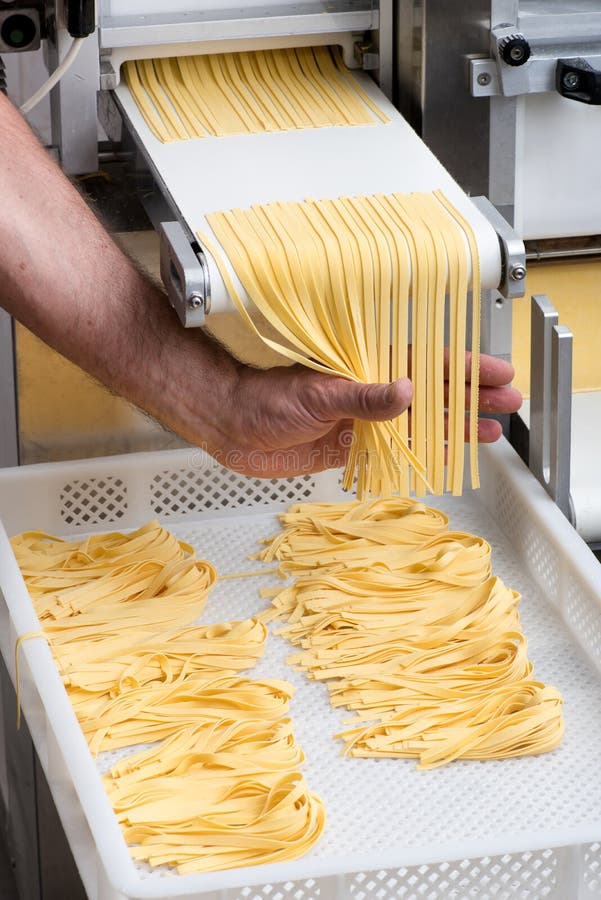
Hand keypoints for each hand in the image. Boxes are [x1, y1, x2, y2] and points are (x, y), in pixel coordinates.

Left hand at [211, 351, 520, 476]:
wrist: (230, 424)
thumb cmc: (264, 397)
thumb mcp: (316, 394)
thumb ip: (363, 396)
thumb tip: (407, 392)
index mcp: (365, 367)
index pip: (426, 365)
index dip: (464, 370)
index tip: (497, 375)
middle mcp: (369, 392)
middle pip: (432, 395)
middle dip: (470, 399)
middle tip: (508, 406)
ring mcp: (362, 420)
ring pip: (419, 423)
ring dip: (453, 427)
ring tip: (489, 432)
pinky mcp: (349, 447)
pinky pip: (394, 450)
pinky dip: (420, 453)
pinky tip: (444, 455)